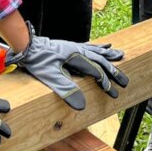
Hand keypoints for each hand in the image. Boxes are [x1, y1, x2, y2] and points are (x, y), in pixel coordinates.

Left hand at [6, 23, 128, 109]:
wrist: (26, 45)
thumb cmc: (37, 60)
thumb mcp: (49, 77)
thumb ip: (66, 90)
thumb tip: (82, 105)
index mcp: (76, 57)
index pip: (96, 71)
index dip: (106, 83)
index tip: (113, 93)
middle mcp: (77, 50)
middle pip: (100, 60)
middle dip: (113, 71)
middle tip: (125, 81)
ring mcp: (74, 47)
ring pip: (96, 51)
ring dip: (109, 56)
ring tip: (121, 55)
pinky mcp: (69, 46)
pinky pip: (89, 46)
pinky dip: (98, 47)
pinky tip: (104, 46)